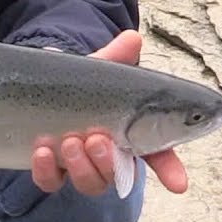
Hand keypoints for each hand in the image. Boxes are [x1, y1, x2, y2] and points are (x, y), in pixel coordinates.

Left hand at [30, 31, 189, 195]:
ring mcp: (79, 166)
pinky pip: (50, 181)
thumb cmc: (83, 85)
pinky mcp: (50, 170)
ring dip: (81, 166)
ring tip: (70, 141)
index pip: (158, 157)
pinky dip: (46, 170)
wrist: (44, 86)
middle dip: (108, 162)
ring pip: (88, 183)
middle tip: (96, 138)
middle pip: (118, 175)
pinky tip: (42, 150)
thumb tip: (132, 38)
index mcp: (130, 134)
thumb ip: (116, 57)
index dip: (170, 171)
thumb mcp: (99, 70)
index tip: (179, 183)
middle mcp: (108, 156)